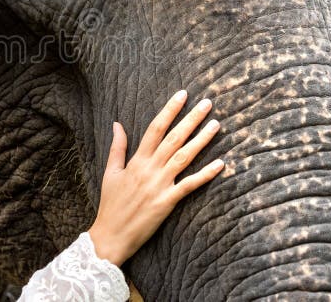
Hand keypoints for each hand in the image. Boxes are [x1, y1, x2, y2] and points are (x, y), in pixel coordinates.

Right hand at [87, 90, 223, 266]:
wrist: (111, 234)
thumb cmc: (111, 204)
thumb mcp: (110, 172)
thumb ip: (117, 147)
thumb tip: (117, 123)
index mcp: (136, 160)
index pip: (155, 128)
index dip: (170, 110)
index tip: (182, 95)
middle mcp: (149, 169)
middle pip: (174, 138)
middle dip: (191, 119)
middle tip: (207, 103)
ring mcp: (159, 185)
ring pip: (184, 157)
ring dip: (202, 140)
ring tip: (216, 125)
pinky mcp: (167, 202)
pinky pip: (189, 186)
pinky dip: (205, 175)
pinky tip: (220, 164)